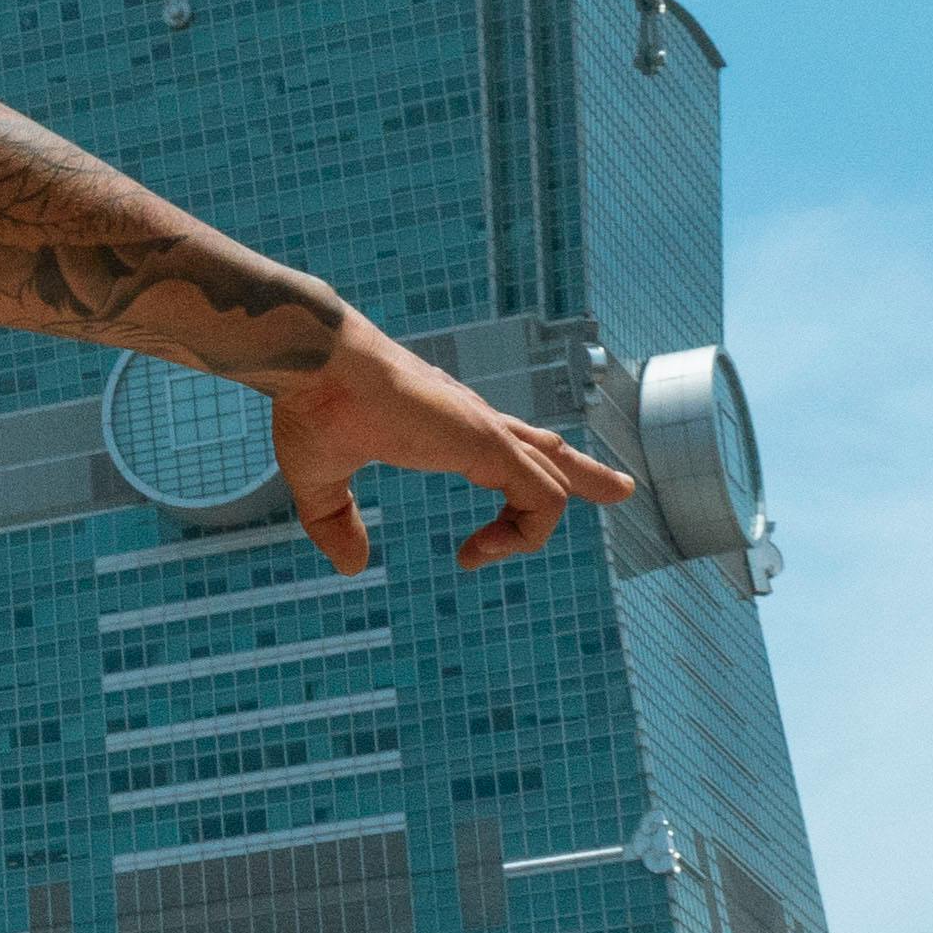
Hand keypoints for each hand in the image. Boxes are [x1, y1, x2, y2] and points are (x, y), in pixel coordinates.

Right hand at [270, 334, 635, 575]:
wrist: (313, 364)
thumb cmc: (311, 406)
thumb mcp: (319, 481)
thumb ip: (337, 523)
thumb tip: (353, 568)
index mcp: (444, 428)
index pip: (506, 448)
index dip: (514, 485)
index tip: (470, 553)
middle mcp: (475, 425)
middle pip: (548, 450)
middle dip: (586, 474)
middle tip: (621, 488)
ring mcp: (487, 431)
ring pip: (557, 476)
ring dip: (537, 529)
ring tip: (481, 558)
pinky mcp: (489, 443)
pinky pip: (545, 498)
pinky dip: (525, 534)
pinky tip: (476, 551)